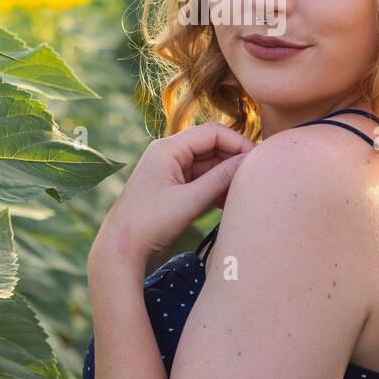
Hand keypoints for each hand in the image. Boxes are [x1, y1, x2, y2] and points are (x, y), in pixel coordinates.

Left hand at [90, 121, 255, 267]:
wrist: (121, 246)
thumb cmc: (150, 222)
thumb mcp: (190, 201)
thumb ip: (220, 179)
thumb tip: (249, 161)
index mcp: (168, 148)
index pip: (213, 132)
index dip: (238, 142)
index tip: (257, 161)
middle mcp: (168, 151)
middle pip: (211, 145)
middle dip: (233, 160)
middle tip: (253, 180)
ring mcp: (169, 166)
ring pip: (207, 162)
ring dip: (225, 176)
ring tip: (239, 195)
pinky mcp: (171, 182)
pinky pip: (199, 176)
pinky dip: (214, 186)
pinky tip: (225, 202)